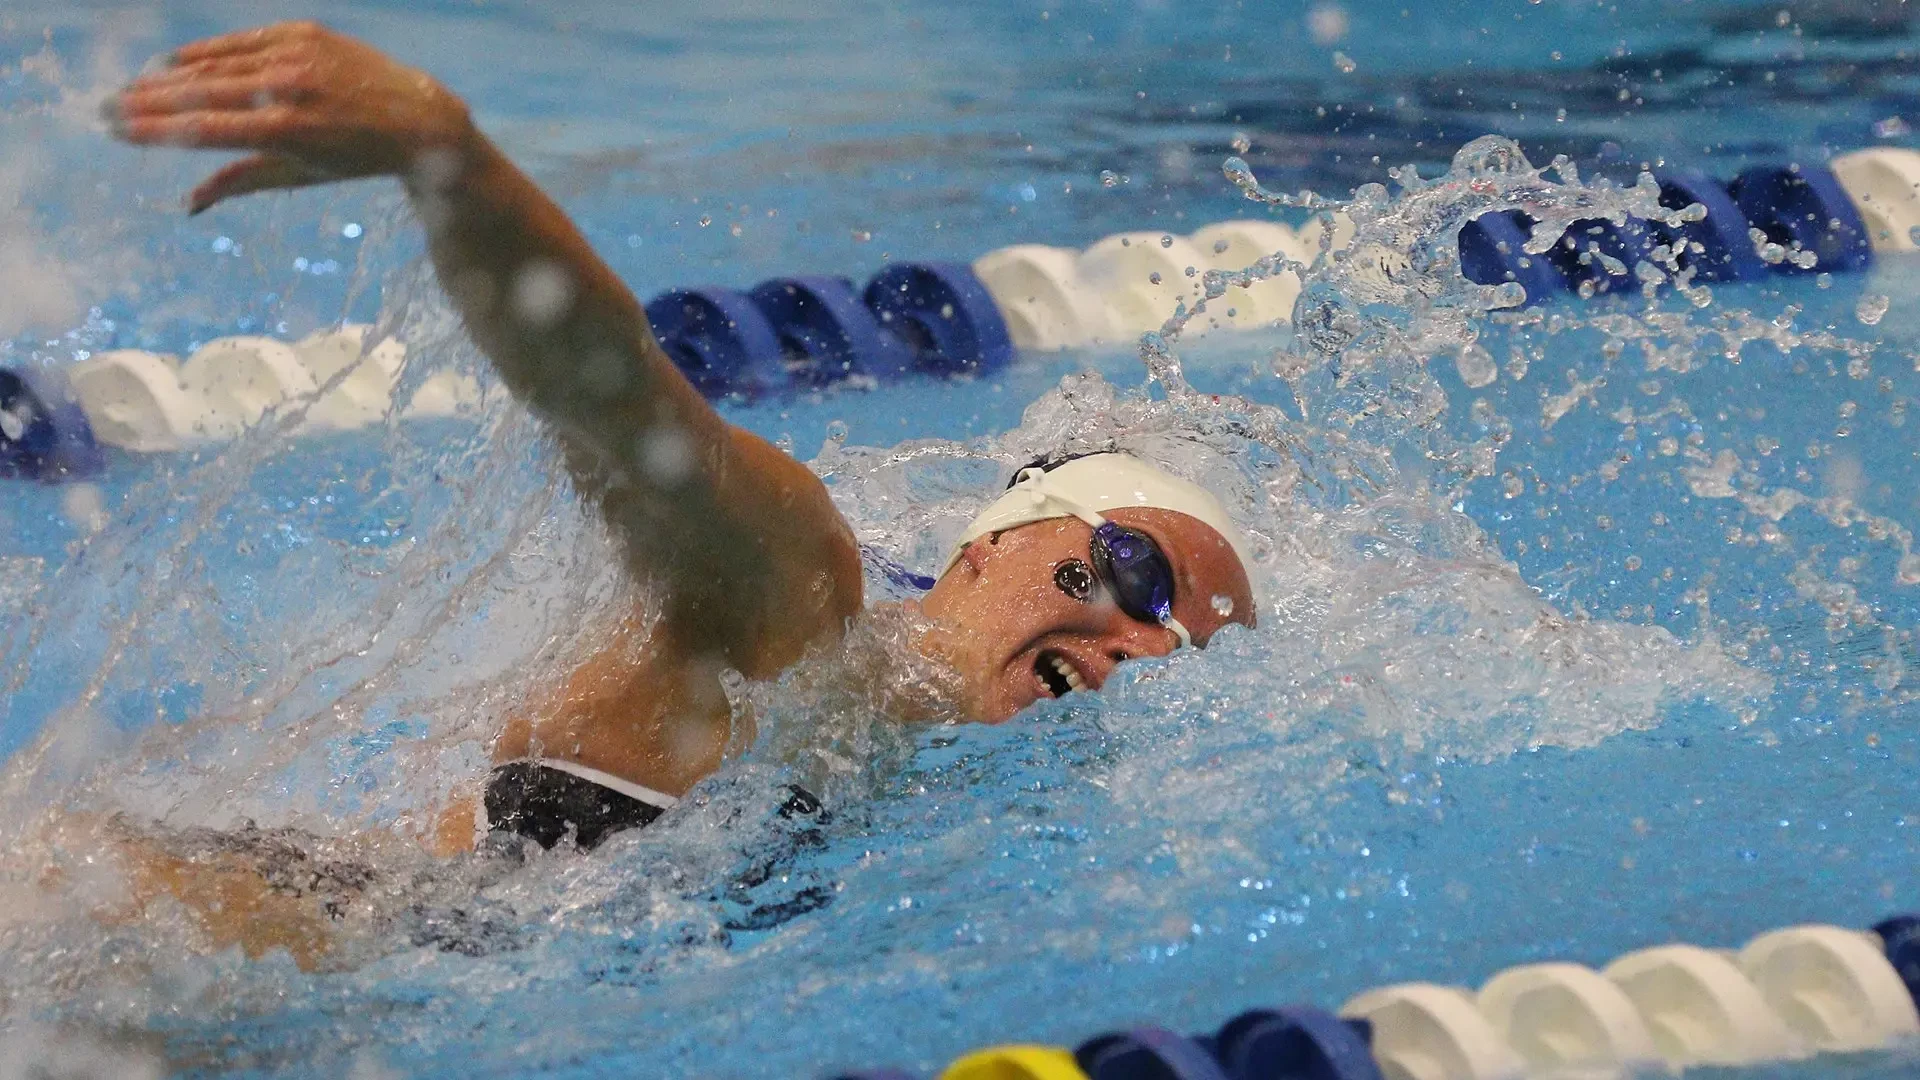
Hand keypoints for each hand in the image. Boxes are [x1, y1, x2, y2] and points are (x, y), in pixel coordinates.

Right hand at [109, 21, 475, 213]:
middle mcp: (290, 90)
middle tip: (104, 107)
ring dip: (168, 76)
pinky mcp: (304, 33)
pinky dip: (206, 52)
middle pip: (201, 94)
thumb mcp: (302, 178)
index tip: (117, 130)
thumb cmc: (354, 157)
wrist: (415, 118)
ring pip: (216, 65)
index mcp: (288, 132)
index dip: (156, 130)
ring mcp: (297, 56)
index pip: (206, 130)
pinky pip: (242, 41)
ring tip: (130, 87)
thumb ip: (241, 183)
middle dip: (147, 101)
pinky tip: (174, 61)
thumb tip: (188, 204)